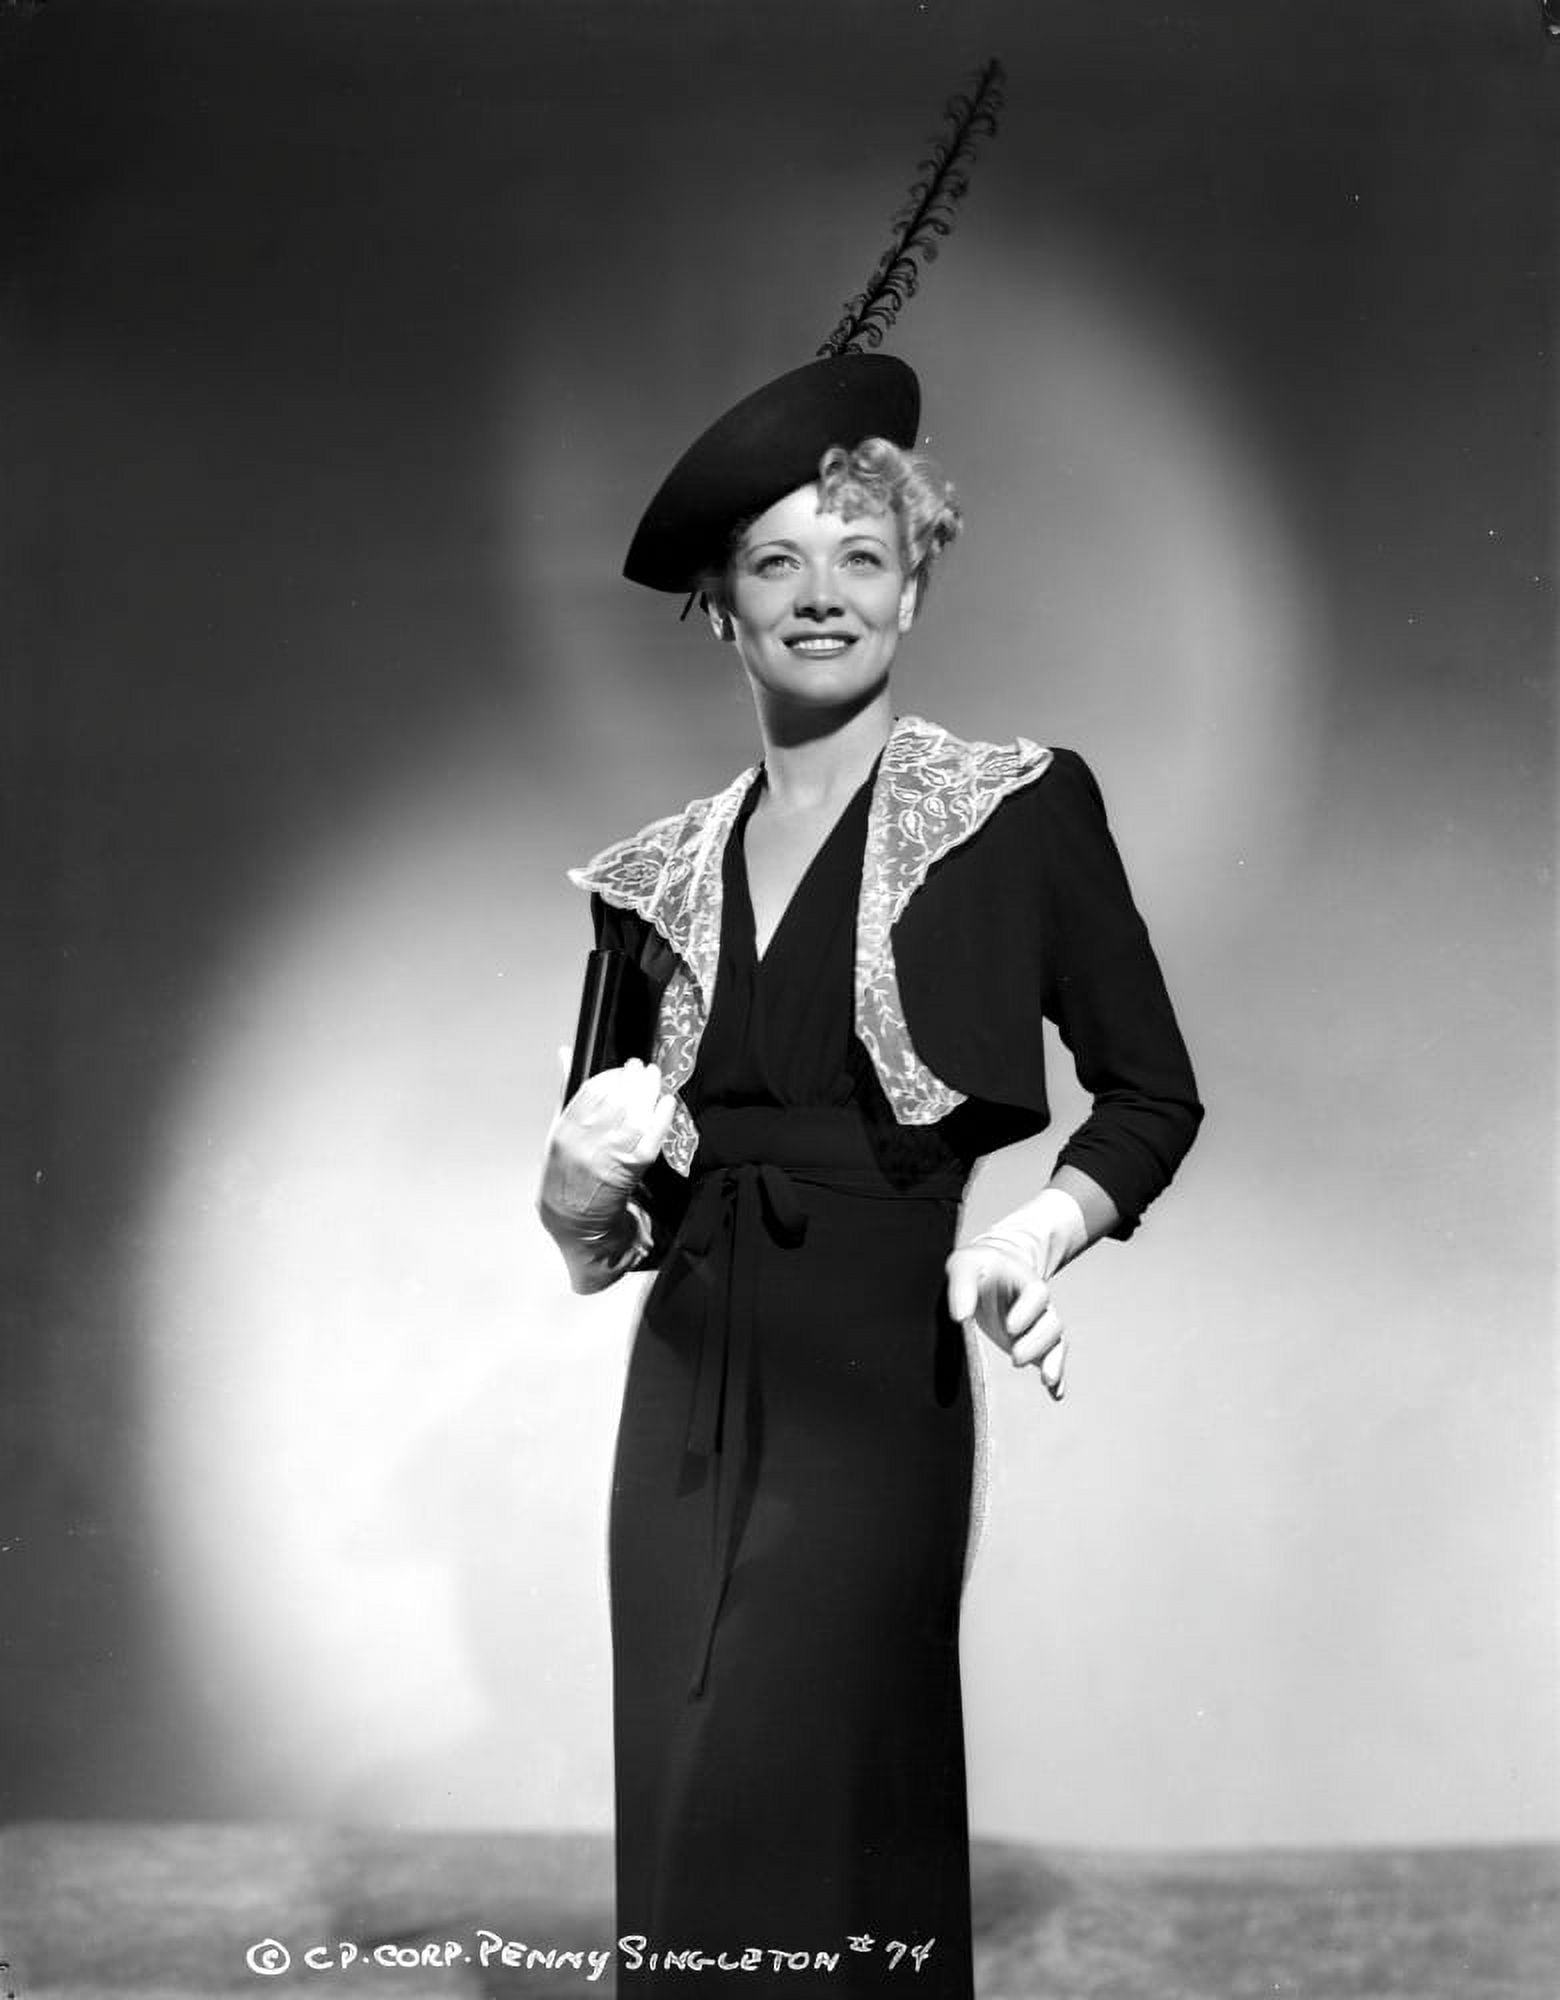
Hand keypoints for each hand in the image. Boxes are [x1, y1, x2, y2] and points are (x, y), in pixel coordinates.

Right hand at [538, 1058, 675, 1290]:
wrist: (575, 1216)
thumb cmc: (566, 1170)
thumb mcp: (557, 1129)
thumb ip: (566, 1089)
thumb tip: (566, 1053)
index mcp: (566, 1130)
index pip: (593, 1090)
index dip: (612, 1074)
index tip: (623, 1067)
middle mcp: (587, 1143)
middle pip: (617, 1100)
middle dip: (634, 1079)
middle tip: (643, 1068)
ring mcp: (610, 1157)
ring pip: (635, 1115)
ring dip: (649, 1092)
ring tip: (655, 1079)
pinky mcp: (633, 1170)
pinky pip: (652, 1138)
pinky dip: (661, 1118)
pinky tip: (666, 1103)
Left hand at [944, 1187, 1088, 1401]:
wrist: (990, 1270)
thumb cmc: (976, 1266)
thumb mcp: (963, 1266)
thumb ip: (961, 1287)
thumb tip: (959, 1317)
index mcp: (1025, 1282)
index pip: (1037, 1295)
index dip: (1028, 1311)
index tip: (1009, 1327)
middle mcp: (1037, 1307)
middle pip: (1051, 1324)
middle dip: (1037, 1343)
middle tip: (1015, 1359)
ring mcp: (1038, 1327)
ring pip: (1056, 1344)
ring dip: (1053, 1362)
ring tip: (1046, 1381)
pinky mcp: (1033, 1345)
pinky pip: (1052, 1360)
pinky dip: (1057, 1377)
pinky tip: (1056, 1395)